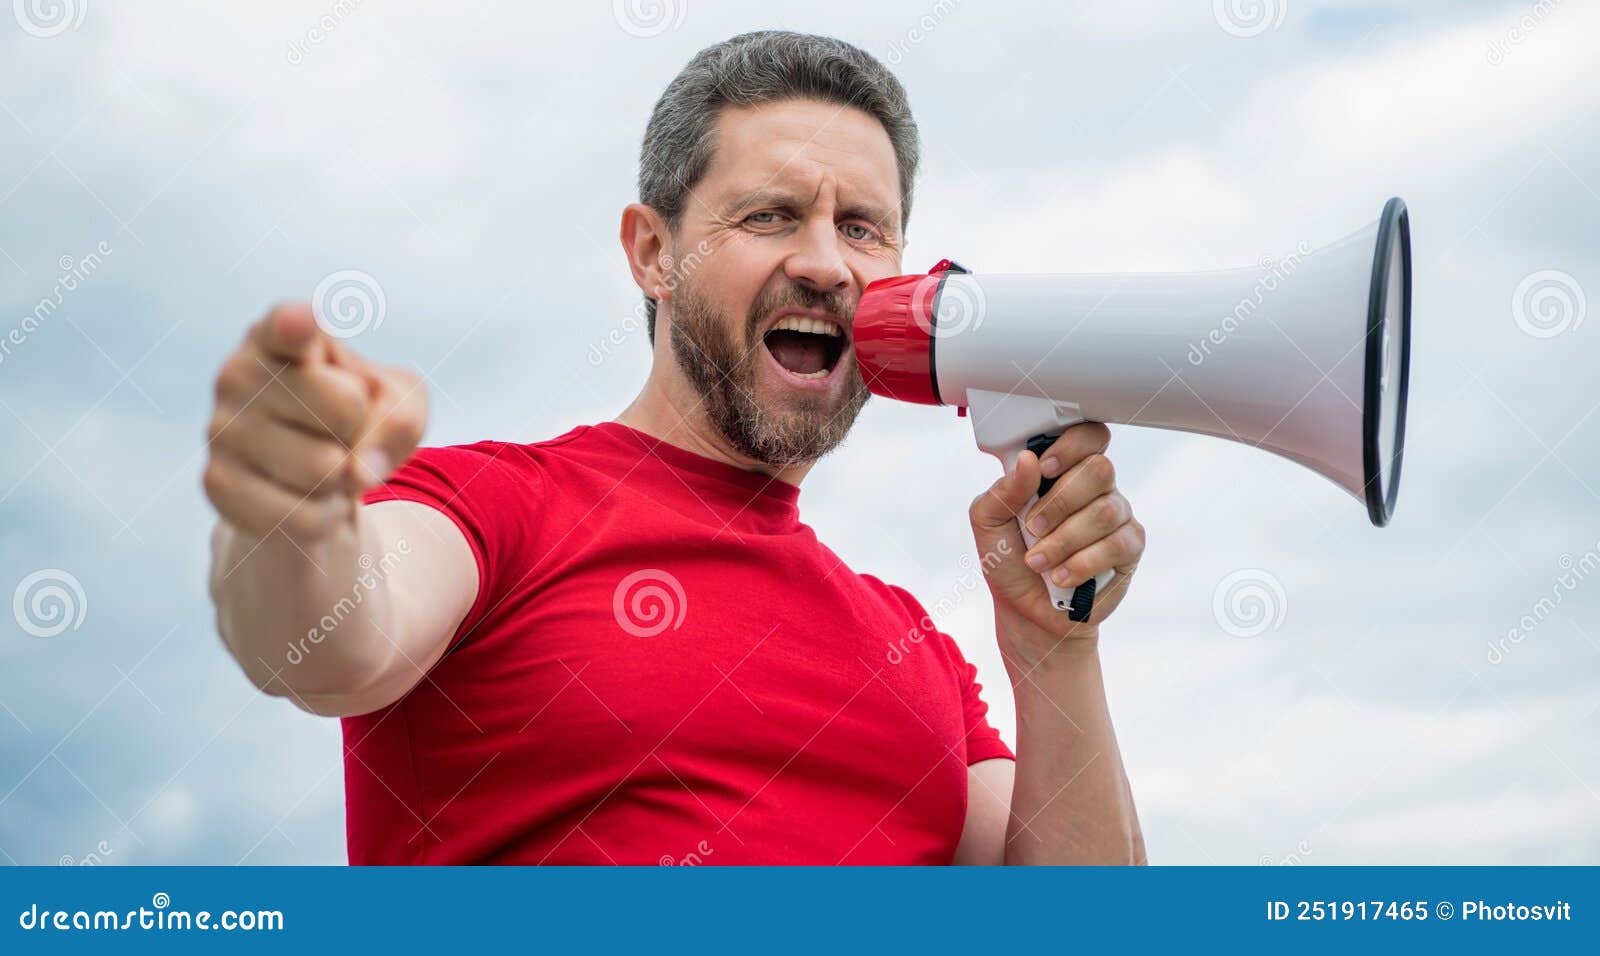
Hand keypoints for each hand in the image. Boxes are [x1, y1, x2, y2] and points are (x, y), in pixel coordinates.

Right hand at [203, 303, 426, 543]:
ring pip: (324, 470)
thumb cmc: (359, 419)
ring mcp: (220, 428)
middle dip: (360, 430)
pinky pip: (304, 517)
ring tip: (322, 462)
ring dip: (343, 479)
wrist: (312, 478)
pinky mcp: (216, 484)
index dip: (297, 324)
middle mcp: (239, 373)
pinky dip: (325, 516)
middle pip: (345, 409)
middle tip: (337, 429)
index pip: (287, 325)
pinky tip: (305, 496)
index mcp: (283, 334)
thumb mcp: (402, 404)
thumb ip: (403, 419)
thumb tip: (359, 472)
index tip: (302, 323)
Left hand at [968, 422, 1144, 648]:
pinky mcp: (1128, 547)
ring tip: (1038, 561)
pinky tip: (1062, 576)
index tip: (1045, 467)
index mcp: (1062, 470)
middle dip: (1060, 501)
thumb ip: (1003, 490)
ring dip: (1064, 539)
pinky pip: (1116, 544)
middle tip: (1033, 527)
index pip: (1087, 436)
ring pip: (1105, 510)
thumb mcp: (988, 521)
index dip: (1072, 445)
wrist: (1025, 609)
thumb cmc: (1009, 558)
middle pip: (1100, 469)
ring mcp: (1116, 516)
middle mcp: (1094, 488)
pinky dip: (1083, 562)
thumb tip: (1027, 460)